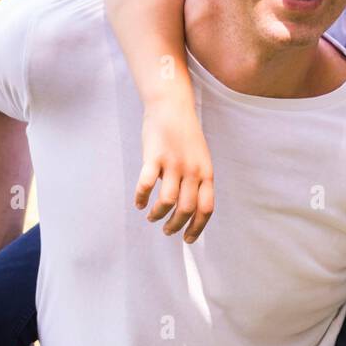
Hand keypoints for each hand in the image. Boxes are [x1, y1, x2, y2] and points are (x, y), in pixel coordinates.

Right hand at [136, 98, 214, 242]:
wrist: (172, 106)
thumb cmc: (186, 134)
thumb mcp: (201, 157)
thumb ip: (198, 179)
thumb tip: (192, 206)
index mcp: (206, 172)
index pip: (206, 208)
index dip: (198, 227)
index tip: (188, 239)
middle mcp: (192, 170)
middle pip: (186, 209)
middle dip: (176, 226)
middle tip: (167, 231)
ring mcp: (173, 163)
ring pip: (166, 202)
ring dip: (158, 215)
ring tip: (152, 217)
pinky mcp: (154, 157)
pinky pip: (146, 185)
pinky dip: (141, 198)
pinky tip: (139, 203)